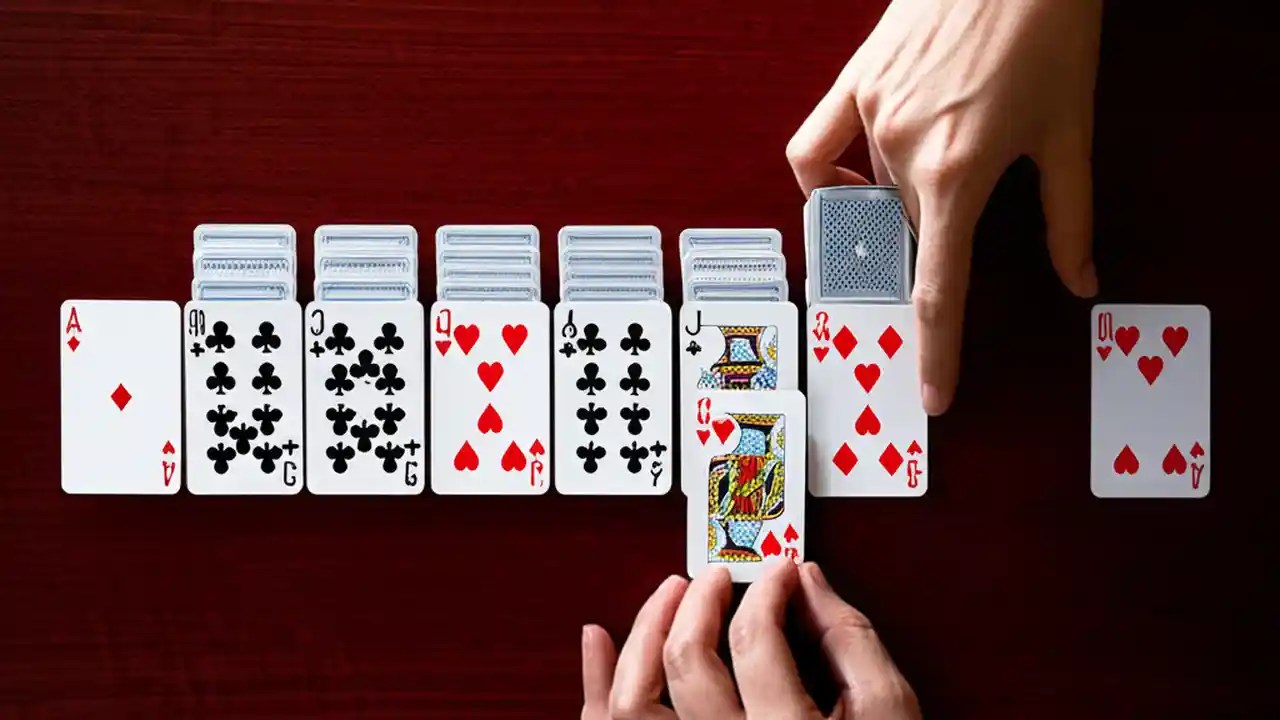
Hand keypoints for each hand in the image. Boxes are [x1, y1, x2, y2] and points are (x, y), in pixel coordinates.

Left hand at [581, 562, 919, 718]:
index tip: (777, 571)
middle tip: (717, 576)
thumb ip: (852, 643)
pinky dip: (597, 685)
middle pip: (683, 664)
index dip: (765, 590)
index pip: (755, 641)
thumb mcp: (888, 714)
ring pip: (631, 703)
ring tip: (667, 595)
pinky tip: (600, 639)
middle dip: (697, 602)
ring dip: (641, 635)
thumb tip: (809, 583)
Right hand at [787, 0, 1102, 414]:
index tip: (933, 397)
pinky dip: (826, 175)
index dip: (937, 352)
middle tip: (966, 195)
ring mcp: (870, 115)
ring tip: (941, 150)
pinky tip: (847, 176)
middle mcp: (904, 151)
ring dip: (899, 194)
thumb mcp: (1071, 130)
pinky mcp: (852, 80)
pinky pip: (815, 149)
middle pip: (909, 232)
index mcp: (960, 174)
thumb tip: (1079, 282)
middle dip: (936, 231)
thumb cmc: (1051, 31)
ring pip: (873, 190)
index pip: (940, 290)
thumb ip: (1068, 217)